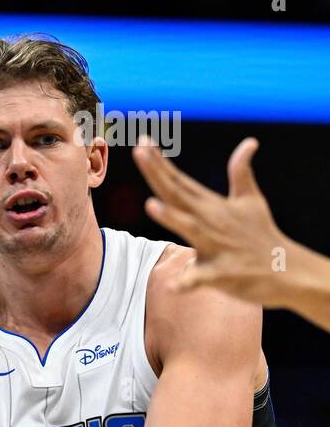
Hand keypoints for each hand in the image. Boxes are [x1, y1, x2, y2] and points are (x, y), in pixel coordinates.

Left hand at [133, 137, 294, 306]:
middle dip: (158, 175)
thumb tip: (249, 142)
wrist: (286, 270)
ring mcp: (216, 246)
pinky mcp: (222, 273)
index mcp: (211, 205)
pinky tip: (174, 284)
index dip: (160, 163)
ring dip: (171, 218)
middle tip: (140, 152)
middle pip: (178, 195)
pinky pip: (201, 277)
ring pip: (190, 230)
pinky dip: (188, 280)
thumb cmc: (260, 234)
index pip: (179, 181)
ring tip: (151, 205)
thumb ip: (241, 172)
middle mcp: (210, 221)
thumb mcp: (251, 200)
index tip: (143, 142)